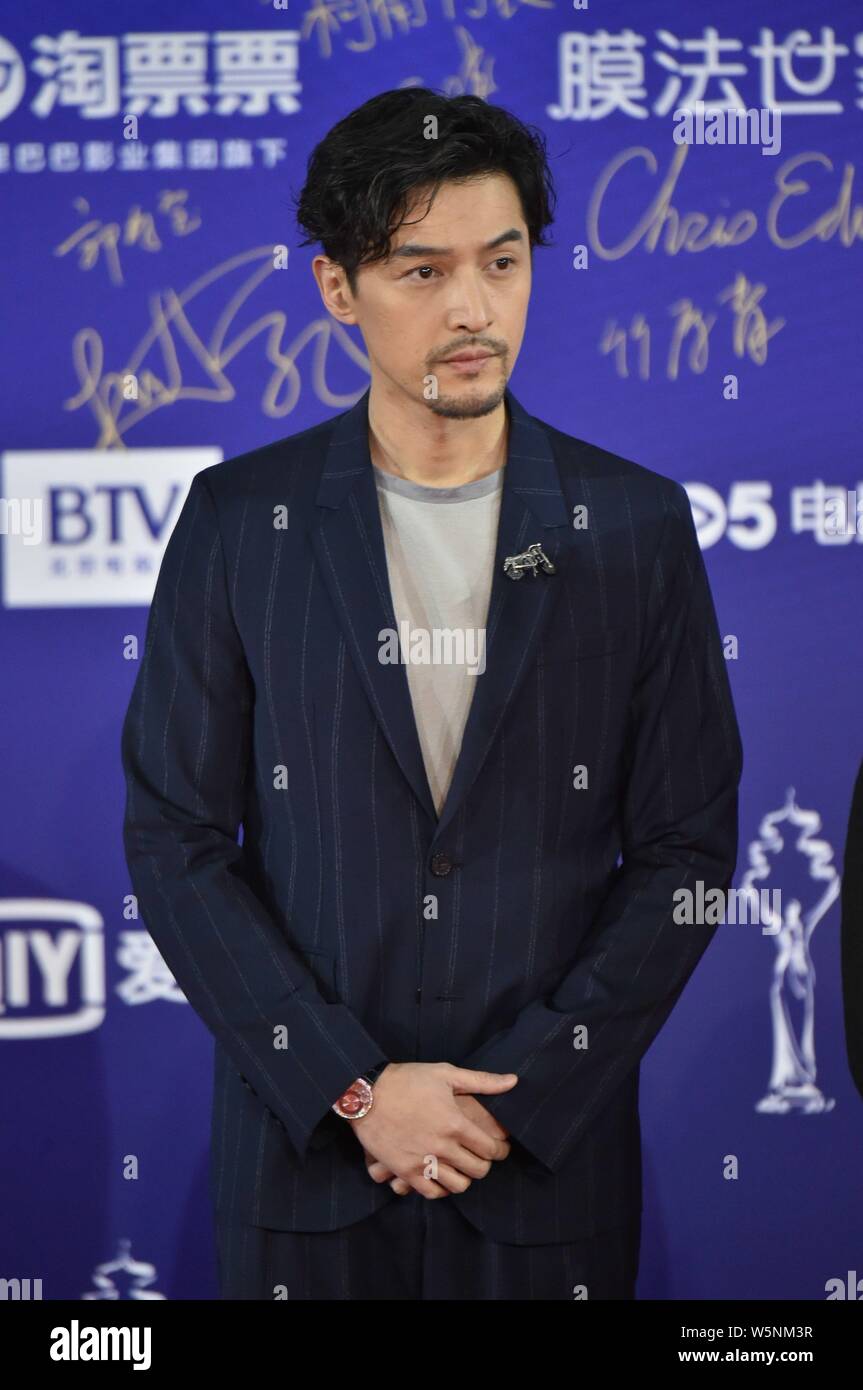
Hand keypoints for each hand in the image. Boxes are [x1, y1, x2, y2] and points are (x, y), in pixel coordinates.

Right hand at [349, 1062, 516, 1198]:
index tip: (498, 1147)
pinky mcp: (405, 1172)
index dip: (499, 1149)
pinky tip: (441, 1176)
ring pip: (458, 1185)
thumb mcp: (445, 1073)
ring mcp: (423, 1161)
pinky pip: (432, 1192)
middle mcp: (442, 1146)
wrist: (366, 1094)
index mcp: (455, 1123)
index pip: (490, 1149)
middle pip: (478, 1170)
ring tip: (461, 1166)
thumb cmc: (407, 1080)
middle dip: (484, 1164)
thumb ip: (482, 1081)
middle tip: (481, 1156)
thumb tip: (513, 1081)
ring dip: (464, 1177)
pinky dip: (441, 1188)